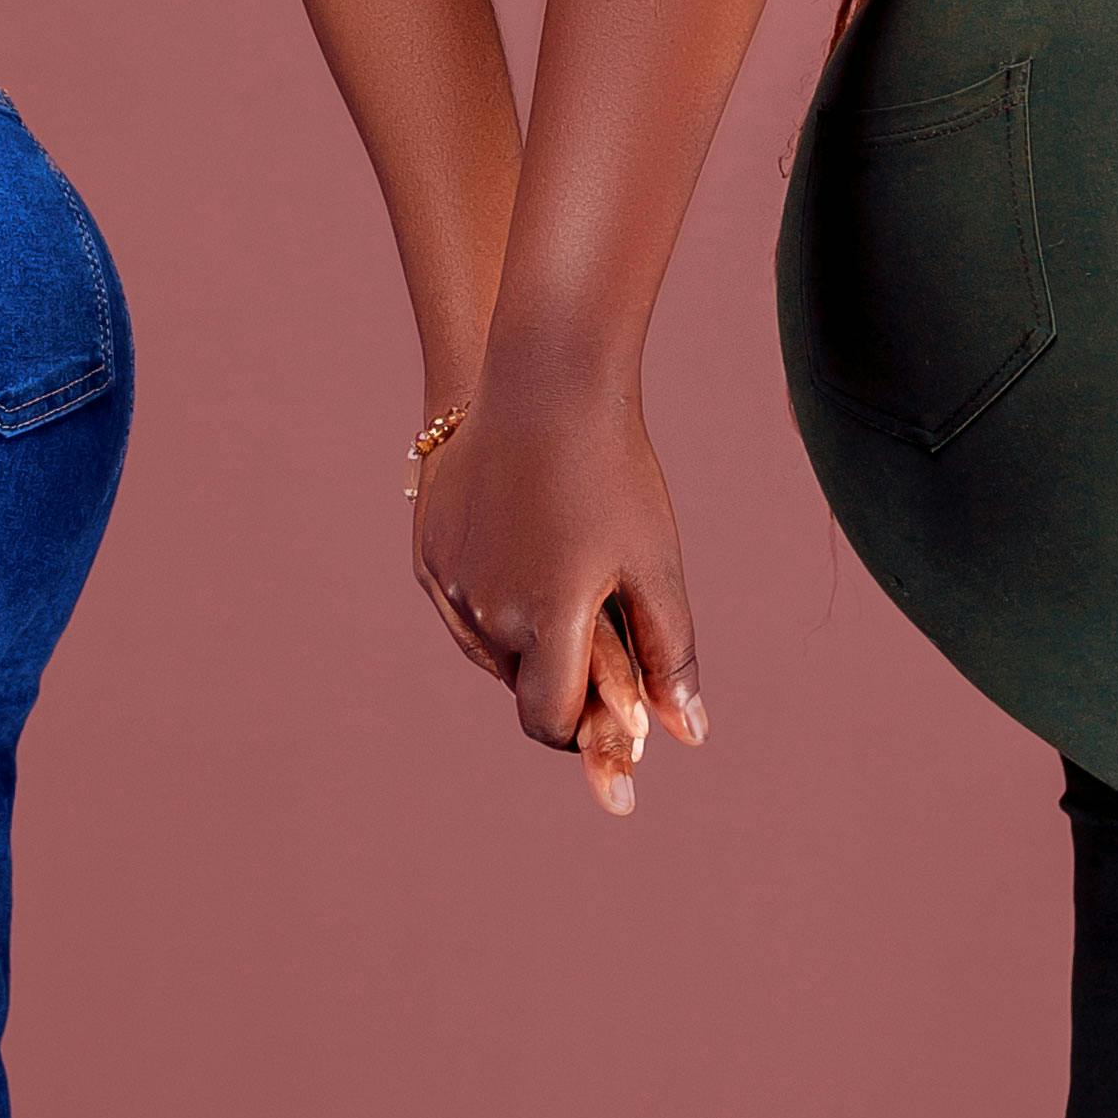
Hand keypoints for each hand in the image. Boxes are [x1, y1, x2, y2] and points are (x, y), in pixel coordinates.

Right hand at [417, 346, 706, 823]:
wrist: (544, 382)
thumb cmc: (614, 473)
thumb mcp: (655, 566)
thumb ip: (669, 657)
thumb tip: (690, 735)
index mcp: (548, 622)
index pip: (550, 720)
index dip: (584, 730)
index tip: (614, 719)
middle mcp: (486, 613)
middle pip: (523, 683)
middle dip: (561, 676)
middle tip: (601, 634)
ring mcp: (449, 582)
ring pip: (488, 647)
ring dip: (524, 641)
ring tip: (565, 588)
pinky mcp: (427, 553)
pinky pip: (458, 607)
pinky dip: (489, 605)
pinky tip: (523, 564)